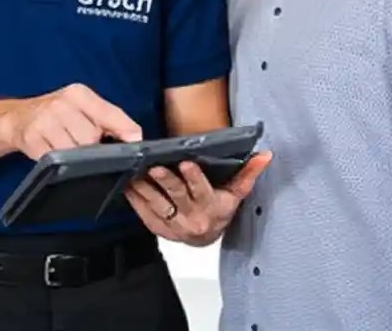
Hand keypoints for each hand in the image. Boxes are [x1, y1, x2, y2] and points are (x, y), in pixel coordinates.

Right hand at [3, 83, 142, 159]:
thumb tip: (136, 137)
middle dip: (92, 147)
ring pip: (74, 152)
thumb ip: (110, 119)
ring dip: (74, 158)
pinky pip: (55, 160)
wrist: (18, 117)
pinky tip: (53, 152)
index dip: (125, 130)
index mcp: (78, 93)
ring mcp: (44, 122)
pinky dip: (58, 163)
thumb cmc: (59, 114)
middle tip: (83, 145)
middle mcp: (61, 104)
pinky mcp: (31, 140)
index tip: (136, 142)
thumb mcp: (84, 108)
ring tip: (67, 149)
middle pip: (91, 138)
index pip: (110, 114)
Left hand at [124, 151, 271, 246]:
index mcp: (211, 206)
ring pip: (156, 205)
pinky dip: (134, 198)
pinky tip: (126, 184)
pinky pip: (143, 213)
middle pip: (176, 197)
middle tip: (154, 167)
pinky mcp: (157, 228)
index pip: (202, 191)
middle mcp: (191, 217)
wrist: (206, 236)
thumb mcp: (236, 192)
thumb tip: (265, 154)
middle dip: (165, 181)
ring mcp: (173, 225)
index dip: (194, 178)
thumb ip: (248, 172)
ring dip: (144, 188)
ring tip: (133, 172)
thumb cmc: (221, 208)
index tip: (186, 163)